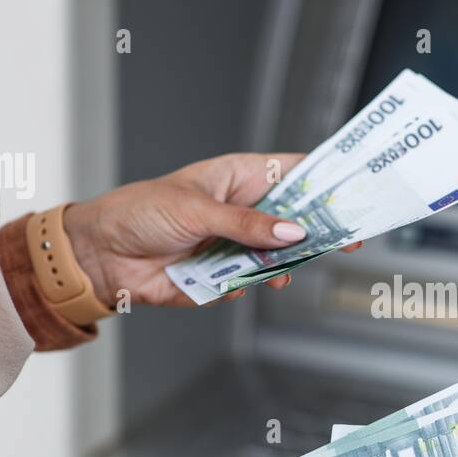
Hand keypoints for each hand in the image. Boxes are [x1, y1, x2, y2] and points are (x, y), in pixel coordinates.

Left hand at [63, 152, 361, 307]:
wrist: (101, 257)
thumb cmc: (138, 213)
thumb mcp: (197, 212)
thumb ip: (248, 225)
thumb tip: (292, 232)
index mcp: (239, 178)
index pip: (295, 172)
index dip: (326, 180)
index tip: (356, 189)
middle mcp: (245, 210)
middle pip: (297, 218)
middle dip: (320, 229)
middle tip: (348, 238)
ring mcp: (238, 244)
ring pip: (281, 255)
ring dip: (286, 263)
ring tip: (286, 270)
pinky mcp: (226, 275)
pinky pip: (255, 282)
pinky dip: (255, 284)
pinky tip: (249, 283)